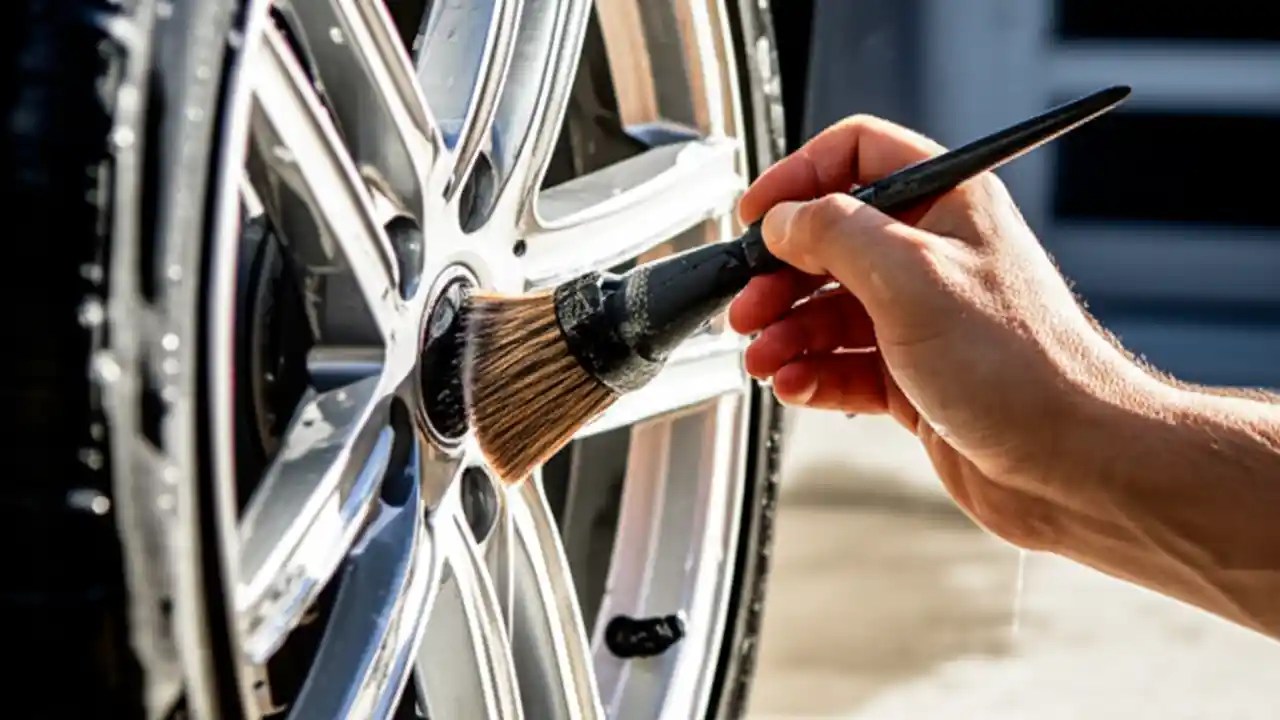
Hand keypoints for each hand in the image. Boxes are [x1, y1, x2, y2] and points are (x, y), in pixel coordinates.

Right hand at [729, 115, 1160, 547]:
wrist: (1074, 463)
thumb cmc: (1021, 367)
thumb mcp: (911, 278)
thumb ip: (836, 235)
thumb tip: (784, 219)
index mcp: (946, 205)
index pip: (857, 156)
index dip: (799, 178)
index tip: (756, 214)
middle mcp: (932, 256)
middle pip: (831, 241)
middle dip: (780, 273)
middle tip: (747, 304)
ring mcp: (923, 319)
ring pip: (830, 309)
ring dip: (787, 331)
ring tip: (762, 356)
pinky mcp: (915, 378)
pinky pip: (845, 365)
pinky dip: (812, 374)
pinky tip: (794, 386)